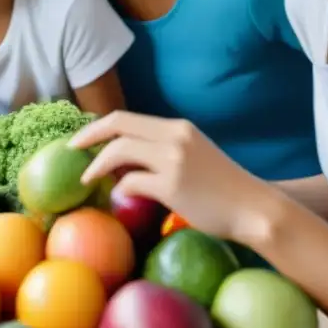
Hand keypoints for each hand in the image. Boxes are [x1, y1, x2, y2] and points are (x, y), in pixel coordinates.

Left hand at [71, 111, 275, 241]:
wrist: (256, 209)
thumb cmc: (223, 188)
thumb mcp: (193, 155)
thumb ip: (162, 151)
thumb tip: (122, 161)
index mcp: (177, 128)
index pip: (125, 118)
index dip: (98, 126)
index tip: (81, 139)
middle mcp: (174, 137)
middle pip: (117, 127)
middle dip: (88, 137)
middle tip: (71, 151)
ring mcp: (173, 160)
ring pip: (118, 152)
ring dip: (97, 165)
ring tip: (87, 179)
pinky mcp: (172, 185)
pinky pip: (131, 182)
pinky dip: (119, 188)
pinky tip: (117, 196)